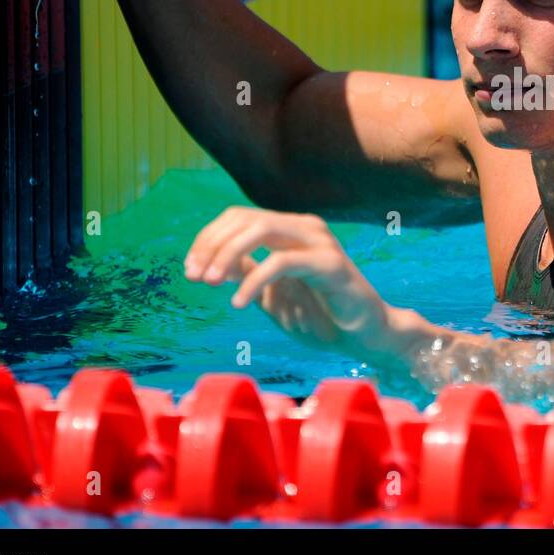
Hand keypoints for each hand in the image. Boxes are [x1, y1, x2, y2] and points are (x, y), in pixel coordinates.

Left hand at [184, 207, 392, 355]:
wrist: (364, 337)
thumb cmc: (320, 316)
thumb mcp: (272, 295)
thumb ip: (247, 274)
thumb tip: (210, 264)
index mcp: (290, 230)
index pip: (238, 217)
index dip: (207, 239)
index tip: (189, 271)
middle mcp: (305, 227)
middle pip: (244, 219)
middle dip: (211, 246)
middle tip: (195, 278)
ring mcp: (320, 242)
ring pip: (261, 230)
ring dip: (227, 255)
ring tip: (211, 284)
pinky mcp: (331, 264)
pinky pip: (281, 262)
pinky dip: (253, 281)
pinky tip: (238, 302)